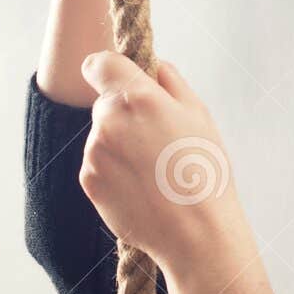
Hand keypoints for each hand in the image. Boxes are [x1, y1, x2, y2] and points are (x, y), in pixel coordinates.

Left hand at [78, 51, 245, 273]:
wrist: (194, 231)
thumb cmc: (205, 170)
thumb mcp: (199, 113)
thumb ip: (170, 81)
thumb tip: (152, 68)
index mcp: (138, 97)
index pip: (99, 63)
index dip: (109, 69)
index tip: (121, 80)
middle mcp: (108, 120)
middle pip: (104, 103)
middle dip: (124, 113)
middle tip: (158, 139)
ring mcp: (94, 152)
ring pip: (101, 135)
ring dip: (119, 144)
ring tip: (154, 170)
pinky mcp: (88, 180)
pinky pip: (97, 164)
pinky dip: (114, 170)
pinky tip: (142, 186)